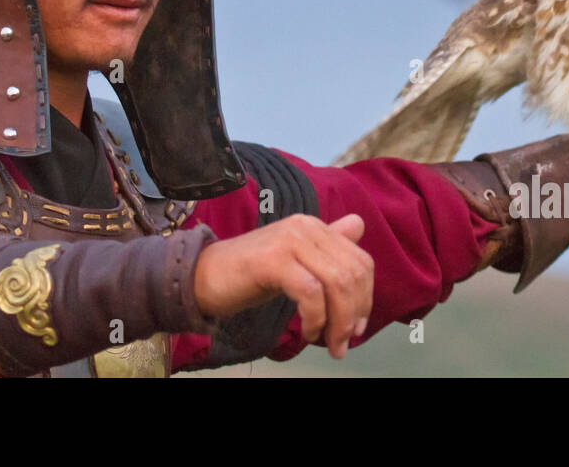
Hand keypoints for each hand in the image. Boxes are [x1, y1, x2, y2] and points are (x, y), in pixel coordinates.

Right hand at [192, 213, 373, 358]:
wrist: (203, 276)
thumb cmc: (250, 274)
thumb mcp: (295, 260)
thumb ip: (327, 247)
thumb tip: (359, 225)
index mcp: (315, 226)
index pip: (361, 261)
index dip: (365, 298)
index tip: (357, 328)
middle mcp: (306, 226)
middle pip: (352, 273)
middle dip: (354, 314)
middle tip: (343, 343)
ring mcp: (289, 241)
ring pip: (336, 283)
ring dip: (339, 322)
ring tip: (330, 344)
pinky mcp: (273, 260)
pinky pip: (310, 293)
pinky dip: (315, 319)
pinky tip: (308, 333)